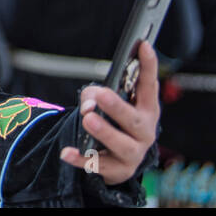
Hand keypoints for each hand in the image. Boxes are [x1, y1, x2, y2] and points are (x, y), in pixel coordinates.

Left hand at [59, 40, 159, 185]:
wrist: (118, 161)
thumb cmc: (115, 123)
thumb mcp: (108, 106)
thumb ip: (96, 97)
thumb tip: (90, 103)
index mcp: (146, 110)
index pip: (149, 86)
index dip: (148, 66)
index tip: (143, 45)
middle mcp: (144, 132)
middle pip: (133, 120)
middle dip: (117, 107)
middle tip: (101, 95)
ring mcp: (133, 153)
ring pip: (121, 144)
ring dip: (105, 131)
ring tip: (88, 118)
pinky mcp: (116, 170)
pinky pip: (97, 165)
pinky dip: (81, 159)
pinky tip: (66, 152)